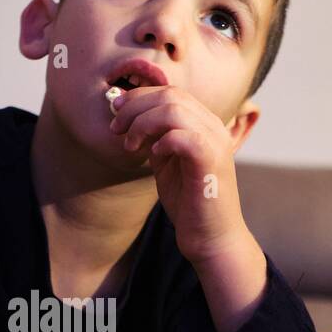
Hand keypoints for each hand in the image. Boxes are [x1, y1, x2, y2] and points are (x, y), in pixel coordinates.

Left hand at [109, 84, 248, 264]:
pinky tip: (153, 155)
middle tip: (116, 129)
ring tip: (130, 145)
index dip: (139, 97)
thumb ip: (156, 140)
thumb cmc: (189, 203)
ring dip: (142, 123)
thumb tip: (133, 121)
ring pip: (174, 110)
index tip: (116, 111)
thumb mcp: (167, 164)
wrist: (211, 238)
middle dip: (135, 108)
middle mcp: (213, 127)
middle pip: (170, 95)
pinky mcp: (211, 161)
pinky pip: (183, 136)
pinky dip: (162, 141)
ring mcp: (215, 142)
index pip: (171, 93)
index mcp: (204, 124)